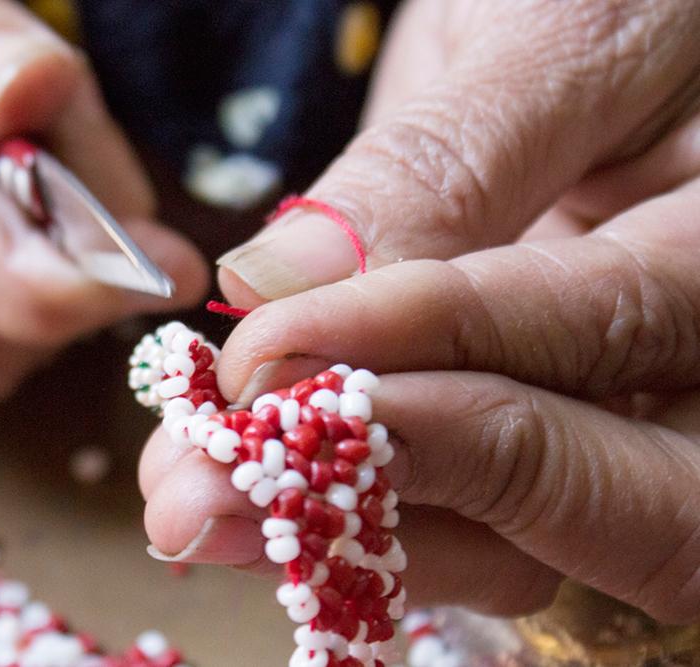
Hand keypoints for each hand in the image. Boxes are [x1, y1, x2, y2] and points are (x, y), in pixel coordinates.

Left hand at [141, 0, 699, 621]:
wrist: (602, 19)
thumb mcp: (546, 32)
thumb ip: (444, 165)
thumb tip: (282, 290)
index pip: (597, 330)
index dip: (423, 351)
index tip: (263, 360)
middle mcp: (699, 362)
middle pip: (594, 505)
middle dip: (390, 501)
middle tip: (208, 496)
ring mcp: (623, 408)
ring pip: (524, 535)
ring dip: (351, 529)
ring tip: (195, 502)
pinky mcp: (545, 418)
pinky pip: (471, 509)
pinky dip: (361, 510)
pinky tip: (257, 493)